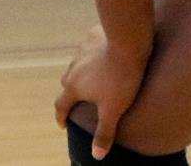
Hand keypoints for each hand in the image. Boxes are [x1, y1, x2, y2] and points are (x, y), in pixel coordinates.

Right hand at [54, 26, 149, 159]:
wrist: (128, 42)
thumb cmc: (121, 79)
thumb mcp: (113, 110)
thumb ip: (104, 132)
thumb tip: (97, 155)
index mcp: (74, 87)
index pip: (61, 105)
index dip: (61, 116)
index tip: (63, 124)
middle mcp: (73, 68)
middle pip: (66, 83)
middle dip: (71, 92)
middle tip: (80, 99)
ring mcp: (82, 50)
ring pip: (77, 63)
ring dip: (82, 71)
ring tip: (94, 76)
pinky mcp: (93, 36)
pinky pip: (89, 46)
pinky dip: (93, 52)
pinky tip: (104, 52)